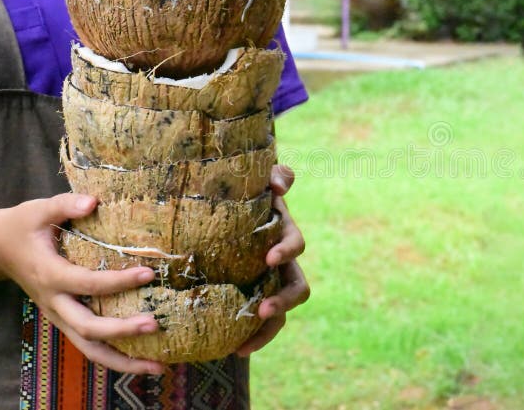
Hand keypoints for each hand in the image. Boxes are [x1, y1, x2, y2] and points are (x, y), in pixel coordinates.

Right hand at [0, 194, 164, 374]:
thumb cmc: (22, 226)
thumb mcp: (38, 209)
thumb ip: (65, 204)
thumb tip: (94, 201)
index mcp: (50, 276)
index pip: (87, 284)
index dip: (118, 281)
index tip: (149, 273)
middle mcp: (54, 303)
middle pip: (88, 328)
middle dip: (122, 331)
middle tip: (155, 325)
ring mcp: (59, 316)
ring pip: (88, 348)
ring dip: (122, 361)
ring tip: (157, 366)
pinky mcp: (65, 320)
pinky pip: (89, 345)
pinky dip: (115, 357)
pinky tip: (142, 362)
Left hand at [237, 165, 309, 356]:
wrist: (225, 206)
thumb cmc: (246, 191)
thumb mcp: (260, 178)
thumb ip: (277, 175)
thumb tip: (279, 186)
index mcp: (283, 235)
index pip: (296, 245)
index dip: (287, 251)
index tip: (269, 258)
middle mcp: (281, 263)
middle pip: (297, 289)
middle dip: (283, 302)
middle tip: (262, 311)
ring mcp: (267, 283)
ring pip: (279, 313)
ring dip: (267, 331)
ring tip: (243, 346)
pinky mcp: (249, 297)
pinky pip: (257, 322)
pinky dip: (249, 338)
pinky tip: (231, 349)